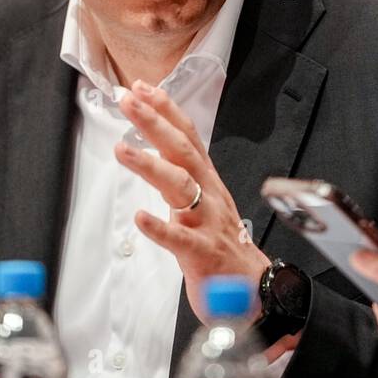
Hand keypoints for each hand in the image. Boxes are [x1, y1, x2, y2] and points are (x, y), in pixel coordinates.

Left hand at [114, 81, 270, 325]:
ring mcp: (206, 223)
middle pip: (181, 151)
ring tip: (121, 149)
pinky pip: (180, 239)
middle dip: (154, 122)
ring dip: (150, 166)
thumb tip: (159, 146)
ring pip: (180, 187)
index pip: (187, 136)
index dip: (166, 109)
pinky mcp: (202, 254)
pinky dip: (160, 228)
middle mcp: (209, 194)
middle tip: (128, 100)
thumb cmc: (222, 244)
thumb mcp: (205, 200)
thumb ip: (183, 174)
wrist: (256, 289)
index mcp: (207, 181)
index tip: (141, 87)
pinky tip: (140, 218)